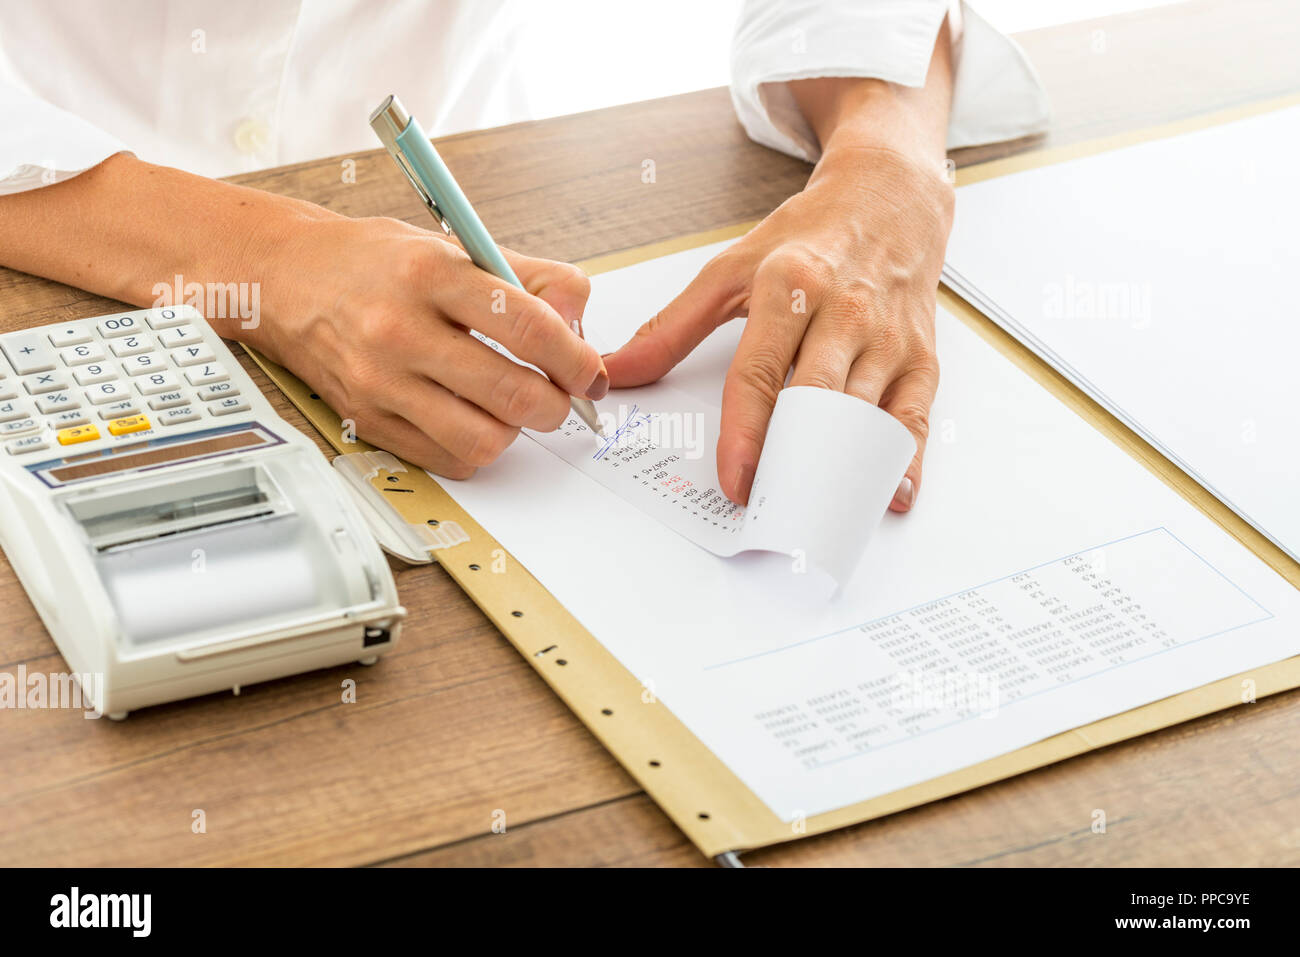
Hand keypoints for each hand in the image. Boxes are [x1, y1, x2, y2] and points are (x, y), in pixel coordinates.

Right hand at [251, 216, 605, 477]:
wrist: (286, 281)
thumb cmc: (377, 264)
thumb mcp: (455, 246)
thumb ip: (531, 277)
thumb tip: (581, 322)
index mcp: (429, 273)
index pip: (526, 326)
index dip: (575, 358)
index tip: (589, 371)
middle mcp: (399, 329)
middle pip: (513, 394)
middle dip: (556, 403)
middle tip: (559, 393)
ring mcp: (379, 382)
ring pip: (484, 439)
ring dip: (516, 430)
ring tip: (511, 404)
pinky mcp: (367, 421)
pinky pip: (450, 460)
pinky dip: (478, 447)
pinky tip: (473, 417)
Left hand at [602, 144, 952, 507]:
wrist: (888, 197)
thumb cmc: (810, 236)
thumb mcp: (730, 269)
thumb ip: (671, 328)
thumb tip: (619, 370)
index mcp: (792, 286)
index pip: (760, 374)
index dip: (744, 434)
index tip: (735, 480)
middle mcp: (845, 311)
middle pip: (814, 403)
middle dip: (789, 461)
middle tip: (767, 506)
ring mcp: (888, 336)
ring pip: (862, 418)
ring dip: (837, 471)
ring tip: (810, 508)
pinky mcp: (921, 355)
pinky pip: (912, 418)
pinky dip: (902, 461)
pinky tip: (886, 494)